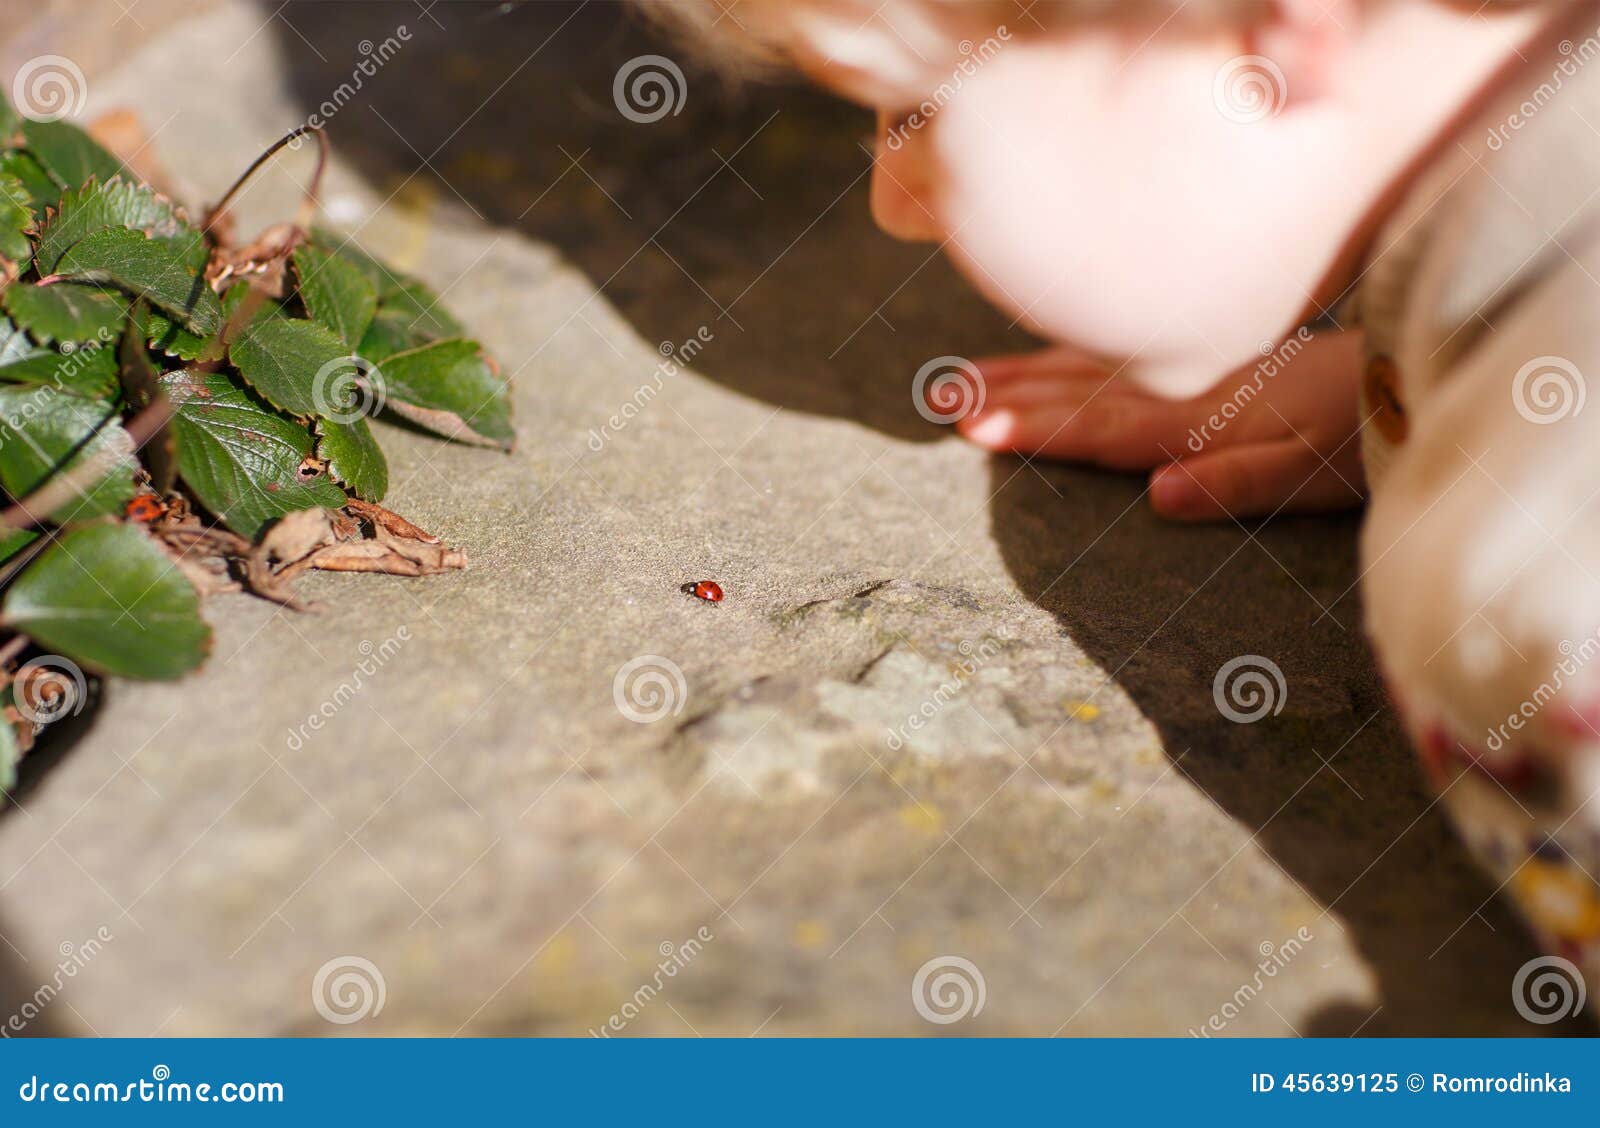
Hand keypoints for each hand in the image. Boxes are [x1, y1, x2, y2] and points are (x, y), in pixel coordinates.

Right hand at [954, 333, 1366, 520]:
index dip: (1035, 432)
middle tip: (935, 401)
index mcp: (1202, 422)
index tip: (970, 430)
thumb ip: (1244, 482)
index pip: (1102, 429)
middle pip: (1077, 392)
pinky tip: (1041, 355)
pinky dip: (1067, 353)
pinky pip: (1115, 352)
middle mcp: (1182, 388)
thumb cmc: (1371, 430)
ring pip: (1086, 367)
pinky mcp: (1202, 355)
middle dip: (1004, 398)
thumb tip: (1159, 494)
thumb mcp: (1321, 470)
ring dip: (1020, 374)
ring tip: (960, 380)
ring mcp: (1187, 366)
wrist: (1416, 364)